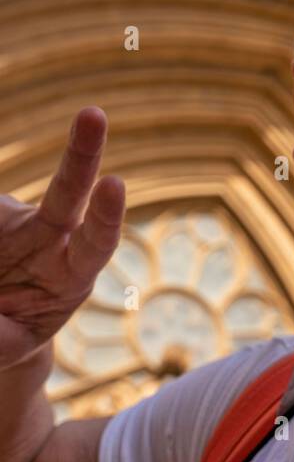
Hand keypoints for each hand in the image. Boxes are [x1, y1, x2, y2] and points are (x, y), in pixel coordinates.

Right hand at [0, 108, 125, 370]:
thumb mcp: (10, 346)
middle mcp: (52, 236)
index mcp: (73, 271)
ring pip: (2, 207)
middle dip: (83, 152)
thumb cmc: (12, 333)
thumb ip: (0, 339)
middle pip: (70, 192)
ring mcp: (15, 218)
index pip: (97, 242)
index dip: (106, 215)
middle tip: (93, 115)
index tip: (114, 182)